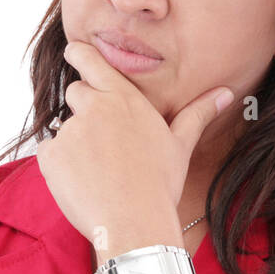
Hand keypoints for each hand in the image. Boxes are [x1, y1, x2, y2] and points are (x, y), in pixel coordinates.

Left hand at [35, 40, 232, 250]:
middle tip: (103, 141)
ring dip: (76, 143)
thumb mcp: (180, 145)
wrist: (134, 223)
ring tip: (99, 171)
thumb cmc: (160, 184)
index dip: (79, 53)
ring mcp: (70, 131)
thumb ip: (197, 113)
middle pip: (75, 92)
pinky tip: (82, 181)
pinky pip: (49, 152)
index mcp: (124, 98)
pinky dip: (59, 165)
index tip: (73, 50)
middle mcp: (93, 107)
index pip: (91, 61)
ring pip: (65, 128)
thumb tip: (225, 93)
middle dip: (84, 109)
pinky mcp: (51, 155)